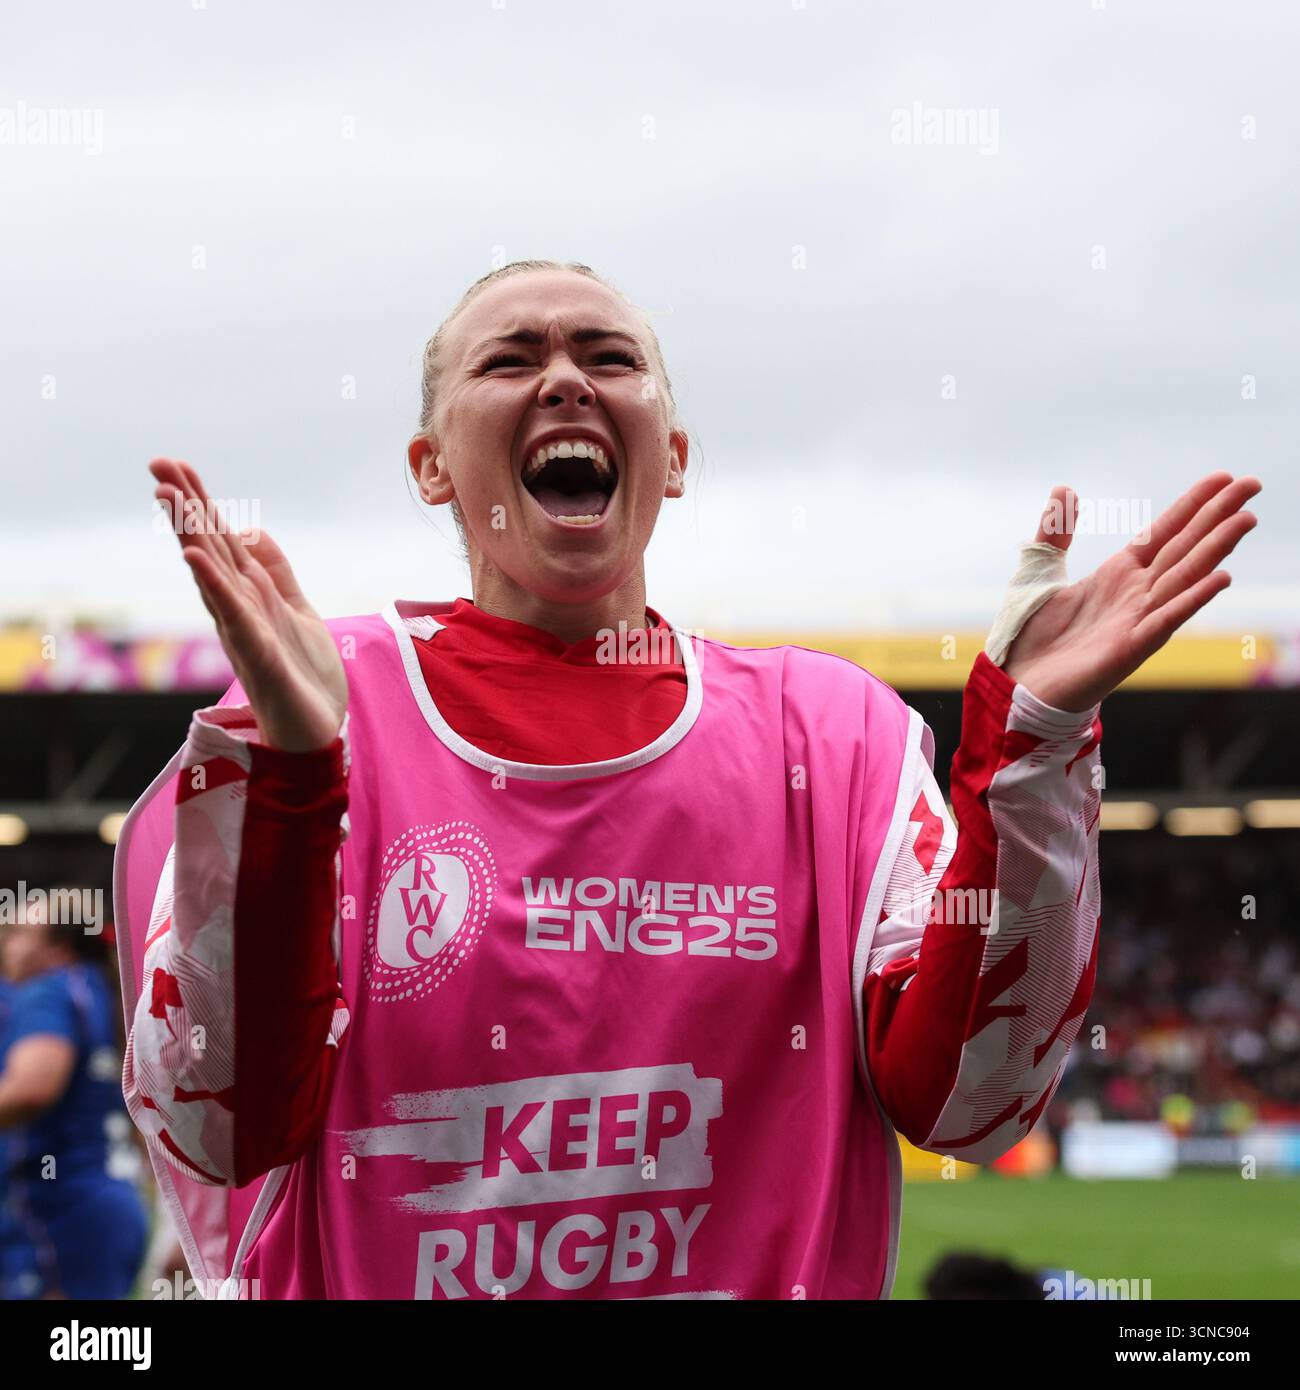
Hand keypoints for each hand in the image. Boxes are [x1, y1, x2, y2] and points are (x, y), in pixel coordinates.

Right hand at [150, 459, 347, 751]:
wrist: (319, 733)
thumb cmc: (305, 677)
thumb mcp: (298, 611)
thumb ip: (277, 573)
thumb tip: (250, 529)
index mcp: (248, 598)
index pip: (220, 542)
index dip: (200, 504)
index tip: (175, 467)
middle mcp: (237, 611)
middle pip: (209, 550)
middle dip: (187, 508)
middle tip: (158, 466)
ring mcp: (245, 632)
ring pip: (214, 576)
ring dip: (192, 536)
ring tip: (169, 497)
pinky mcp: (260, 658)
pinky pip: (236, 618)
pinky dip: (217, 588)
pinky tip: (198, 560)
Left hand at [1003, 472, 1260, 710]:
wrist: (1017, 685)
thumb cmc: (1031, 636)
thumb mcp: (1038, 573)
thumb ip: (1054, 533)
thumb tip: (1065, 489)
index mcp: (1118, 574)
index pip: (1165, 532)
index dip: (1193, 505)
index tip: (1223, 478)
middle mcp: (1136, 594)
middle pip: (1185, 547)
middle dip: (1218, 516)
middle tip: (1254, 485)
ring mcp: (1137, 620)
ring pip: (1184, 577)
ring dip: (1216, 549)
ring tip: (1245, 519)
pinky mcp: (1128, 649)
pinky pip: (1166, 620)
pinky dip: (1192, 599)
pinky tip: (1222, 578)